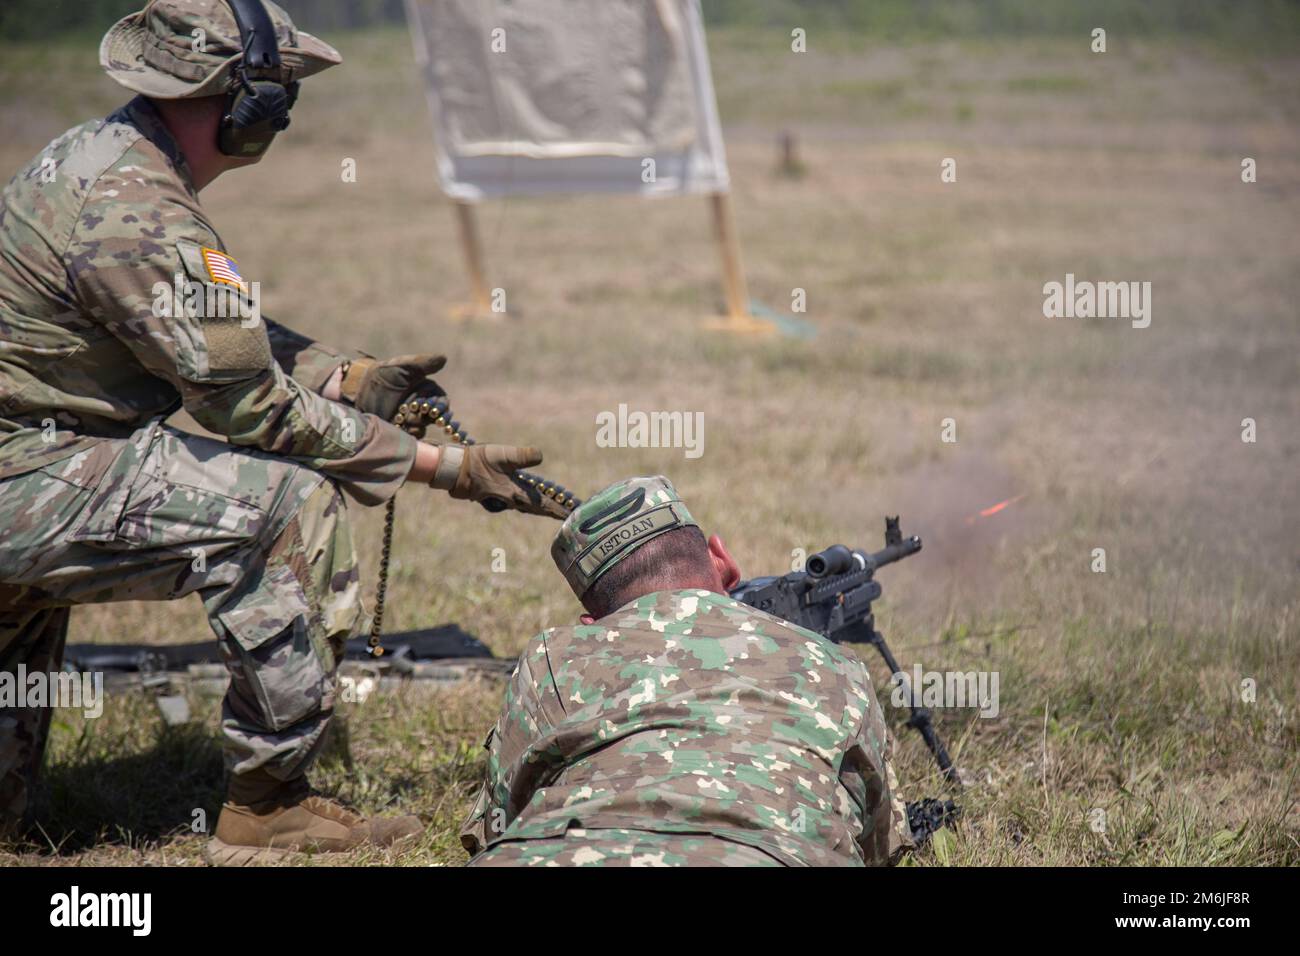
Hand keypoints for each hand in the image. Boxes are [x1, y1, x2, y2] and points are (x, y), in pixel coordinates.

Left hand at [342, 354, 446, 420]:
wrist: (359, 389)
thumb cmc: (382, 374)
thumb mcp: (403, 367)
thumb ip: (422, 363)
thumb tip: (444, 358)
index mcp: (427, 390)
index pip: (442, 402)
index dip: (440, 406)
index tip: (432, 407)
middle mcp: (422, 405)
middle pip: (436, 417)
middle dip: (426, 415)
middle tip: (414, 409)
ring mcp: (412, 418)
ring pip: (423, 426)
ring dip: (415, 422)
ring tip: (401, 413)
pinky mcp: (402, 428)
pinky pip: (412, 434)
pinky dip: (408, 430)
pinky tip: (399, 423)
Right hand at [440, 444, 569, 519]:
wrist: (454, 469)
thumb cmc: (478, 461)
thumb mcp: (502, 455)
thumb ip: (522, 456)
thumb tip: (541, 456)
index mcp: (516, 493)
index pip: (543, 504)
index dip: (559, 509)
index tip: (574, 514)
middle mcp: (512, 500)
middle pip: (538, 508)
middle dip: (554, 511)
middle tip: (570, 514)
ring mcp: (503, 498)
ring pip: (529, 506)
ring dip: (542, 507)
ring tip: (556, 509)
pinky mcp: (497, 493)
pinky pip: (519, 501)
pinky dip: (529, 502)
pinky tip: (531, 501)